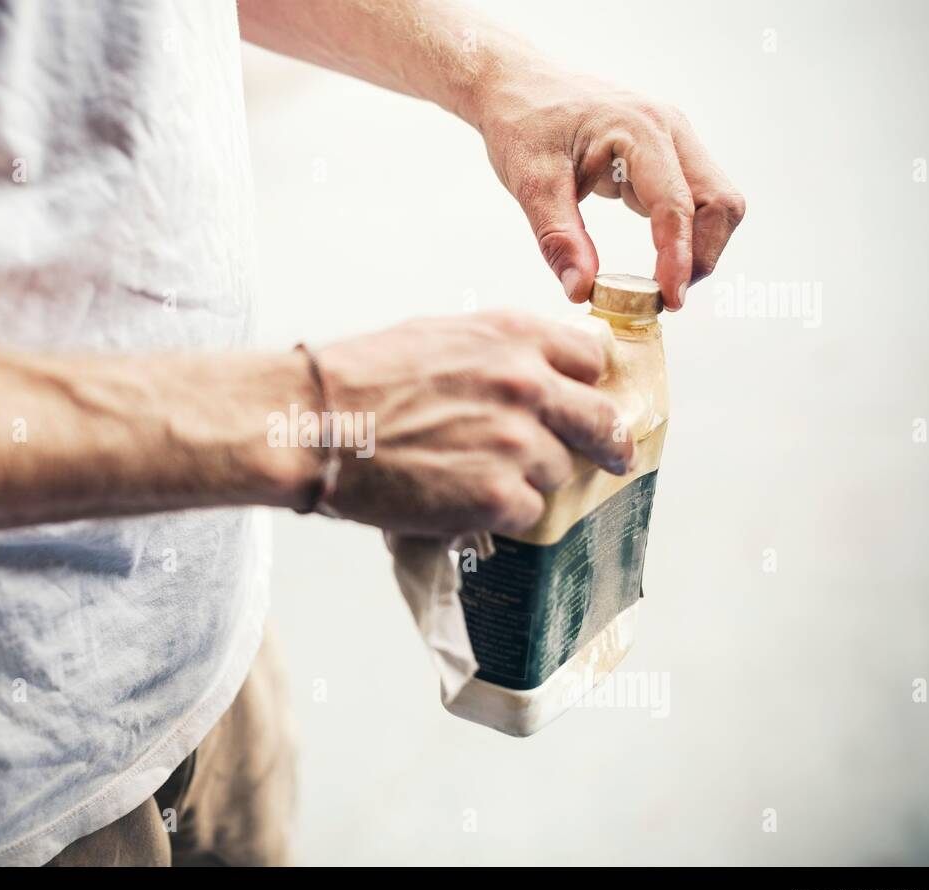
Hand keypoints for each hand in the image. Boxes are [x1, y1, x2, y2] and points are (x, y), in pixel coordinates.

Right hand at [314, 311, 634, 535]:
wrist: (316, 424)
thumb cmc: (361, 379)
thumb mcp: (440, 337)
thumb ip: (498, 353)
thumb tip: (535, 374)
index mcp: (513, 336)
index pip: (591, 359)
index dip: (588, 384)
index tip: (587, 401)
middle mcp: (527, 384)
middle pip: (601, 421)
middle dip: (606, 443)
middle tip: (612, 458)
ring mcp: (518, 442)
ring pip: (559, 472)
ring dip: (529, 479)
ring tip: (477, 476)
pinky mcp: (499, 495)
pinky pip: (529, 512)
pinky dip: (502, 513)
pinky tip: (464, 500)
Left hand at [471, 61, 745, 310]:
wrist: (519, 86)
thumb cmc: (523, 123)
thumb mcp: (531, 183)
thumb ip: (559, 239)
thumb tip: (581, 291)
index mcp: (639, 130)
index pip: (676, 205)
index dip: (677, 259)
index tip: (667, 301)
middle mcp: (669, 129)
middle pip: (719, 202)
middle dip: (701, 255)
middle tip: (664, 297)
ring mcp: (673, 139)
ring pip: (716, 202)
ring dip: (699, 246)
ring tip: (659, 283)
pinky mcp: (667, 153)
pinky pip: (695, 198)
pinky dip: (686, 233)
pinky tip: (656, 260)